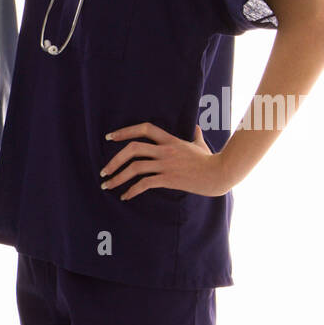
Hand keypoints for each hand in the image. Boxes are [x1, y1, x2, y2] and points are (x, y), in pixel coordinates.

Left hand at [100, 123, 232, 198]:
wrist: (219, 173)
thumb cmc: (209, 159)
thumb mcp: (200, 144)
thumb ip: (195, 135)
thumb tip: (197, 127)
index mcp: (170, 139)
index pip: (144, 129)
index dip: (125, 131)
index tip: (110, 137)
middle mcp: (165, 150)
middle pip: (133, 149)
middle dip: (114, 160)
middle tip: (104, 171)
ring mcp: (166, 164)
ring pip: (135, 168)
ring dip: (117, 178)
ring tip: (108, 186)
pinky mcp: (169, 179)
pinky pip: (144, 184)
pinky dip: (132, 191)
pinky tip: (125, 196)